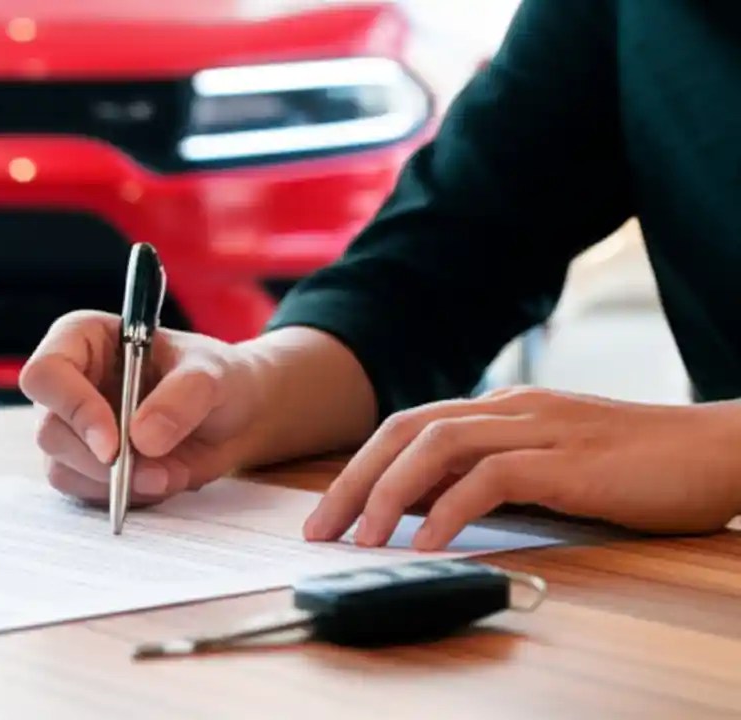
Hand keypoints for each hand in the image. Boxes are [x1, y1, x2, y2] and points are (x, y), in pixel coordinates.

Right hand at [19, 311, 260, 506]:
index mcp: (83, 339)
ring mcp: (73, 427)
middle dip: (100, 460)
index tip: (114, 444)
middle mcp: (69, 383)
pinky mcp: (84, 466)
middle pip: (49, 429)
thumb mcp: (212, 374)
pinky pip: (83, 492)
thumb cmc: (217, 378)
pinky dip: (122, 496)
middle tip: (154, 472)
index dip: (73, 408)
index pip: (47, 372)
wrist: (233, 418)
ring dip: (115, 484)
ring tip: (168, 475)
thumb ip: (182, 396)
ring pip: (62, 467)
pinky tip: (159, 481)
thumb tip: (142, 439)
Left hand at [303, 387, 740, 549]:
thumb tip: (424, 506)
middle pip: (406, 431)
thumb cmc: (637, 466)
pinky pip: (490, 478)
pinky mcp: (567, 460)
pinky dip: (449, 510)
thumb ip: (490, 474)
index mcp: (501, 409)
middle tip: (319, 529)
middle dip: (353, 479)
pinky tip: (427, 543)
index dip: (360, 466)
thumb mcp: (549, 466)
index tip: (328, 512)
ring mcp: (538, 428)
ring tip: (361, 540)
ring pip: (436, 446)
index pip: (409, 427)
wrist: (719, 450)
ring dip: (388, 493)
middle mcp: (509, 409)